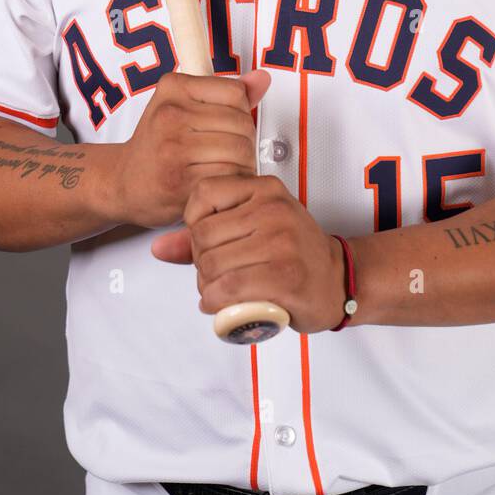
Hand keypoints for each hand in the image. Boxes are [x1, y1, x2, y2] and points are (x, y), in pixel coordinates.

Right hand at [115, 68, 270, 228]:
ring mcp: (174, 147)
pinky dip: (232, 183)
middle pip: (242, 123)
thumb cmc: (157, 144)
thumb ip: (226, 94)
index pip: (236, 92)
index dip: (241, 112)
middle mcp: (170, 114)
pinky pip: (229, 176)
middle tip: (228, 152)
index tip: (227, 125)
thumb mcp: (185, 107)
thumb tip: (261, 78)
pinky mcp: (181, 180)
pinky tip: (217, 182)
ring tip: (224, 167)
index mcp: (173, 87)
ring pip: (240, 151)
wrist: (123, 182)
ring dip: (242, 165)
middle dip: (245, 142)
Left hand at [151, 173, 348, 334]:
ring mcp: (281, 241)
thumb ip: (203, 236)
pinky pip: (229, 289)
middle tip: (215, 276)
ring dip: (206, 287)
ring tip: (220, 292)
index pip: (203, 193)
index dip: (193, 223)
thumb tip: (158, 247)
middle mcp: (273, 209)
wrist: (336, 280)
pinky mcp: (285, 276)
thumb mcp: (252, 229)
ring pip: (212, 265)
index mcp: (264, 188)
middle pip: (203, 236)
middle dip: (200, 263)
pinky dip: (216, 302)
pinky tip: (221, 305)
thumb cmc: (291, 253)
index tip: (207, 241)